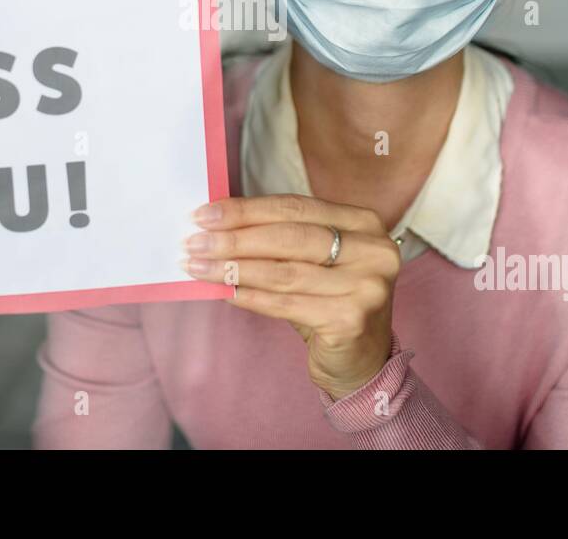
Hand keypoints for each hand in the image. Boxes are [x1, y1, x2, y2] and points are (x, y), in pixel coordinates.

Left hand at [182, 194, 400, 400]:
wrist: (363, 361)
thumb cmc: (330, 302)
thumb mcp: (316, 262)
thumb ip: (280, 240)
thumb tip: (218, 225)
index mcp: (365, 224)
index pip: (295, 207)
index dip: (247, 210)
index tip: (204, 214)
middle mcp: (373, 251)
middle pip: (290, 237)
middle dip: (234, 238)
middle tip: (194, 241)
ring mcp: (366, 286)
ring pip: (284, 272)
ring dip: (233, 268)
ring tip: (198, 267)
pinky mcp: (350, 320)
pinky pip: (285, 304)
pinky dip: (250, 297)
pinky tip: (224, 292)